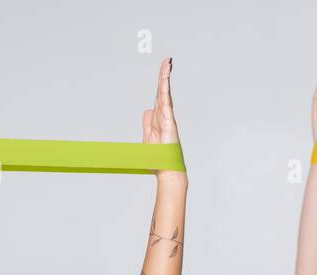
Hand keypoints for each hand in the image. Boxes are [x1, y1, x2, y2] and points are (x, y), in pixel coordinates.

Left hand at [142, 57, 183, 179]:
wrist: (167, 170)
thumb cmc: (160, 158)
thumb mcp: (147, 138)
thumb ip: (147, 123)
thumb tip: (148, 110)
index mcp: (159, 118)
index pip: (159, 96)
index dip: (160, 83)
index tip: (163, 70)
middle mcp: (165, 116)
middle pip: (163, 91)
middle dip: (164, 75)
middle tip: (167, 61)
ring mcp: (167, 118)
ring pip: (165, 94)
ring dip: (165, 78)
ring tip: (167, 63)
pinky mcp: (169, 122)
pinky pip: (166, 102)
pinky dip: (165, 90)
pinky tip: (166, 80)